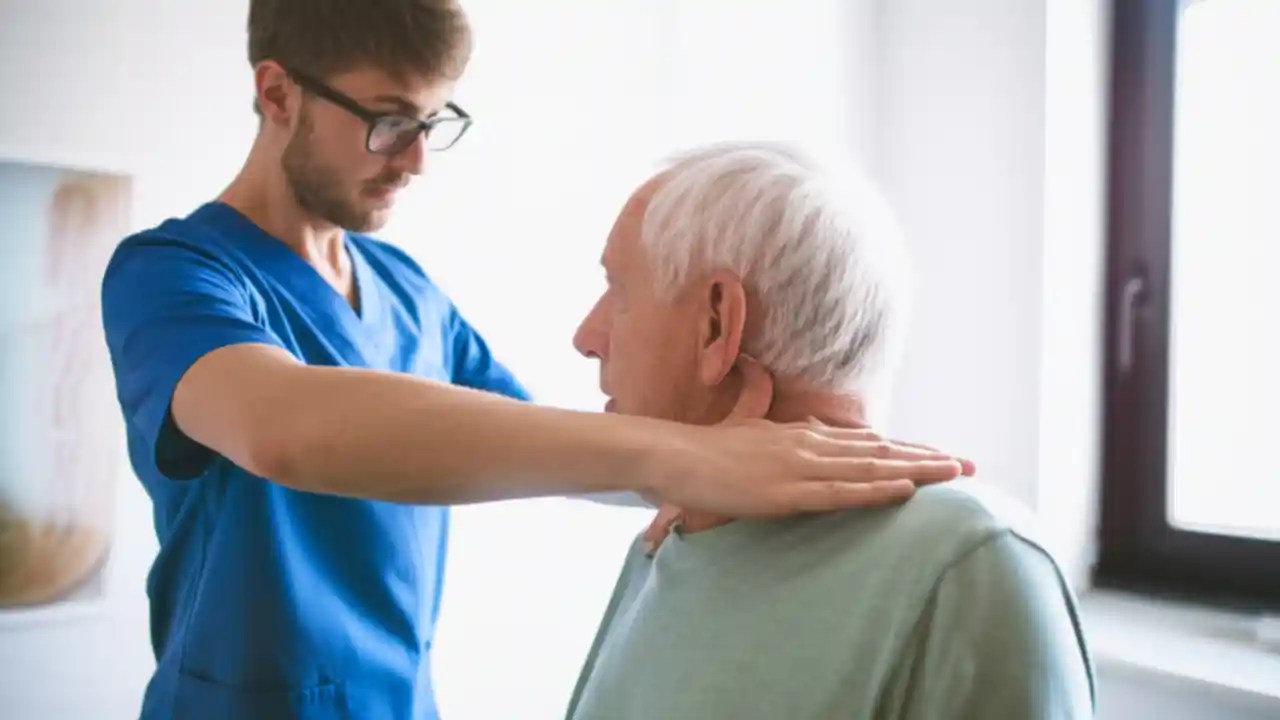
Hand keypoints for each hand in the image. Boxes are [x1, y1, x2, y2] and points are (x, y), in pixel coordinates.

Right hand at [640, 357, 973, 548]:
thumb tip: (796, 433)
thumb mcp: (748, 436)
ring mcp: (798, 467)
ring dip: (915, 470)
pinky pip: (840, 493)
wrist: (670, 455)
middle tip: (971, 465)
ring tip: (954, 472)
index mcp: (801, 437)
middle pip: (880, 452)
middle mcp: (808, 446)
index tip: (940, 455)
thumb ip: (777, 434)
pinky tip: (905, 490)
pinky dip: (876, 490)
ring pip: (869, 468)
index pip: (865, 444)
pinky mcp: (785, 491)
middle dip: (927, 458)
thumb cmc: (703, 453)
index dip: (906, 450)